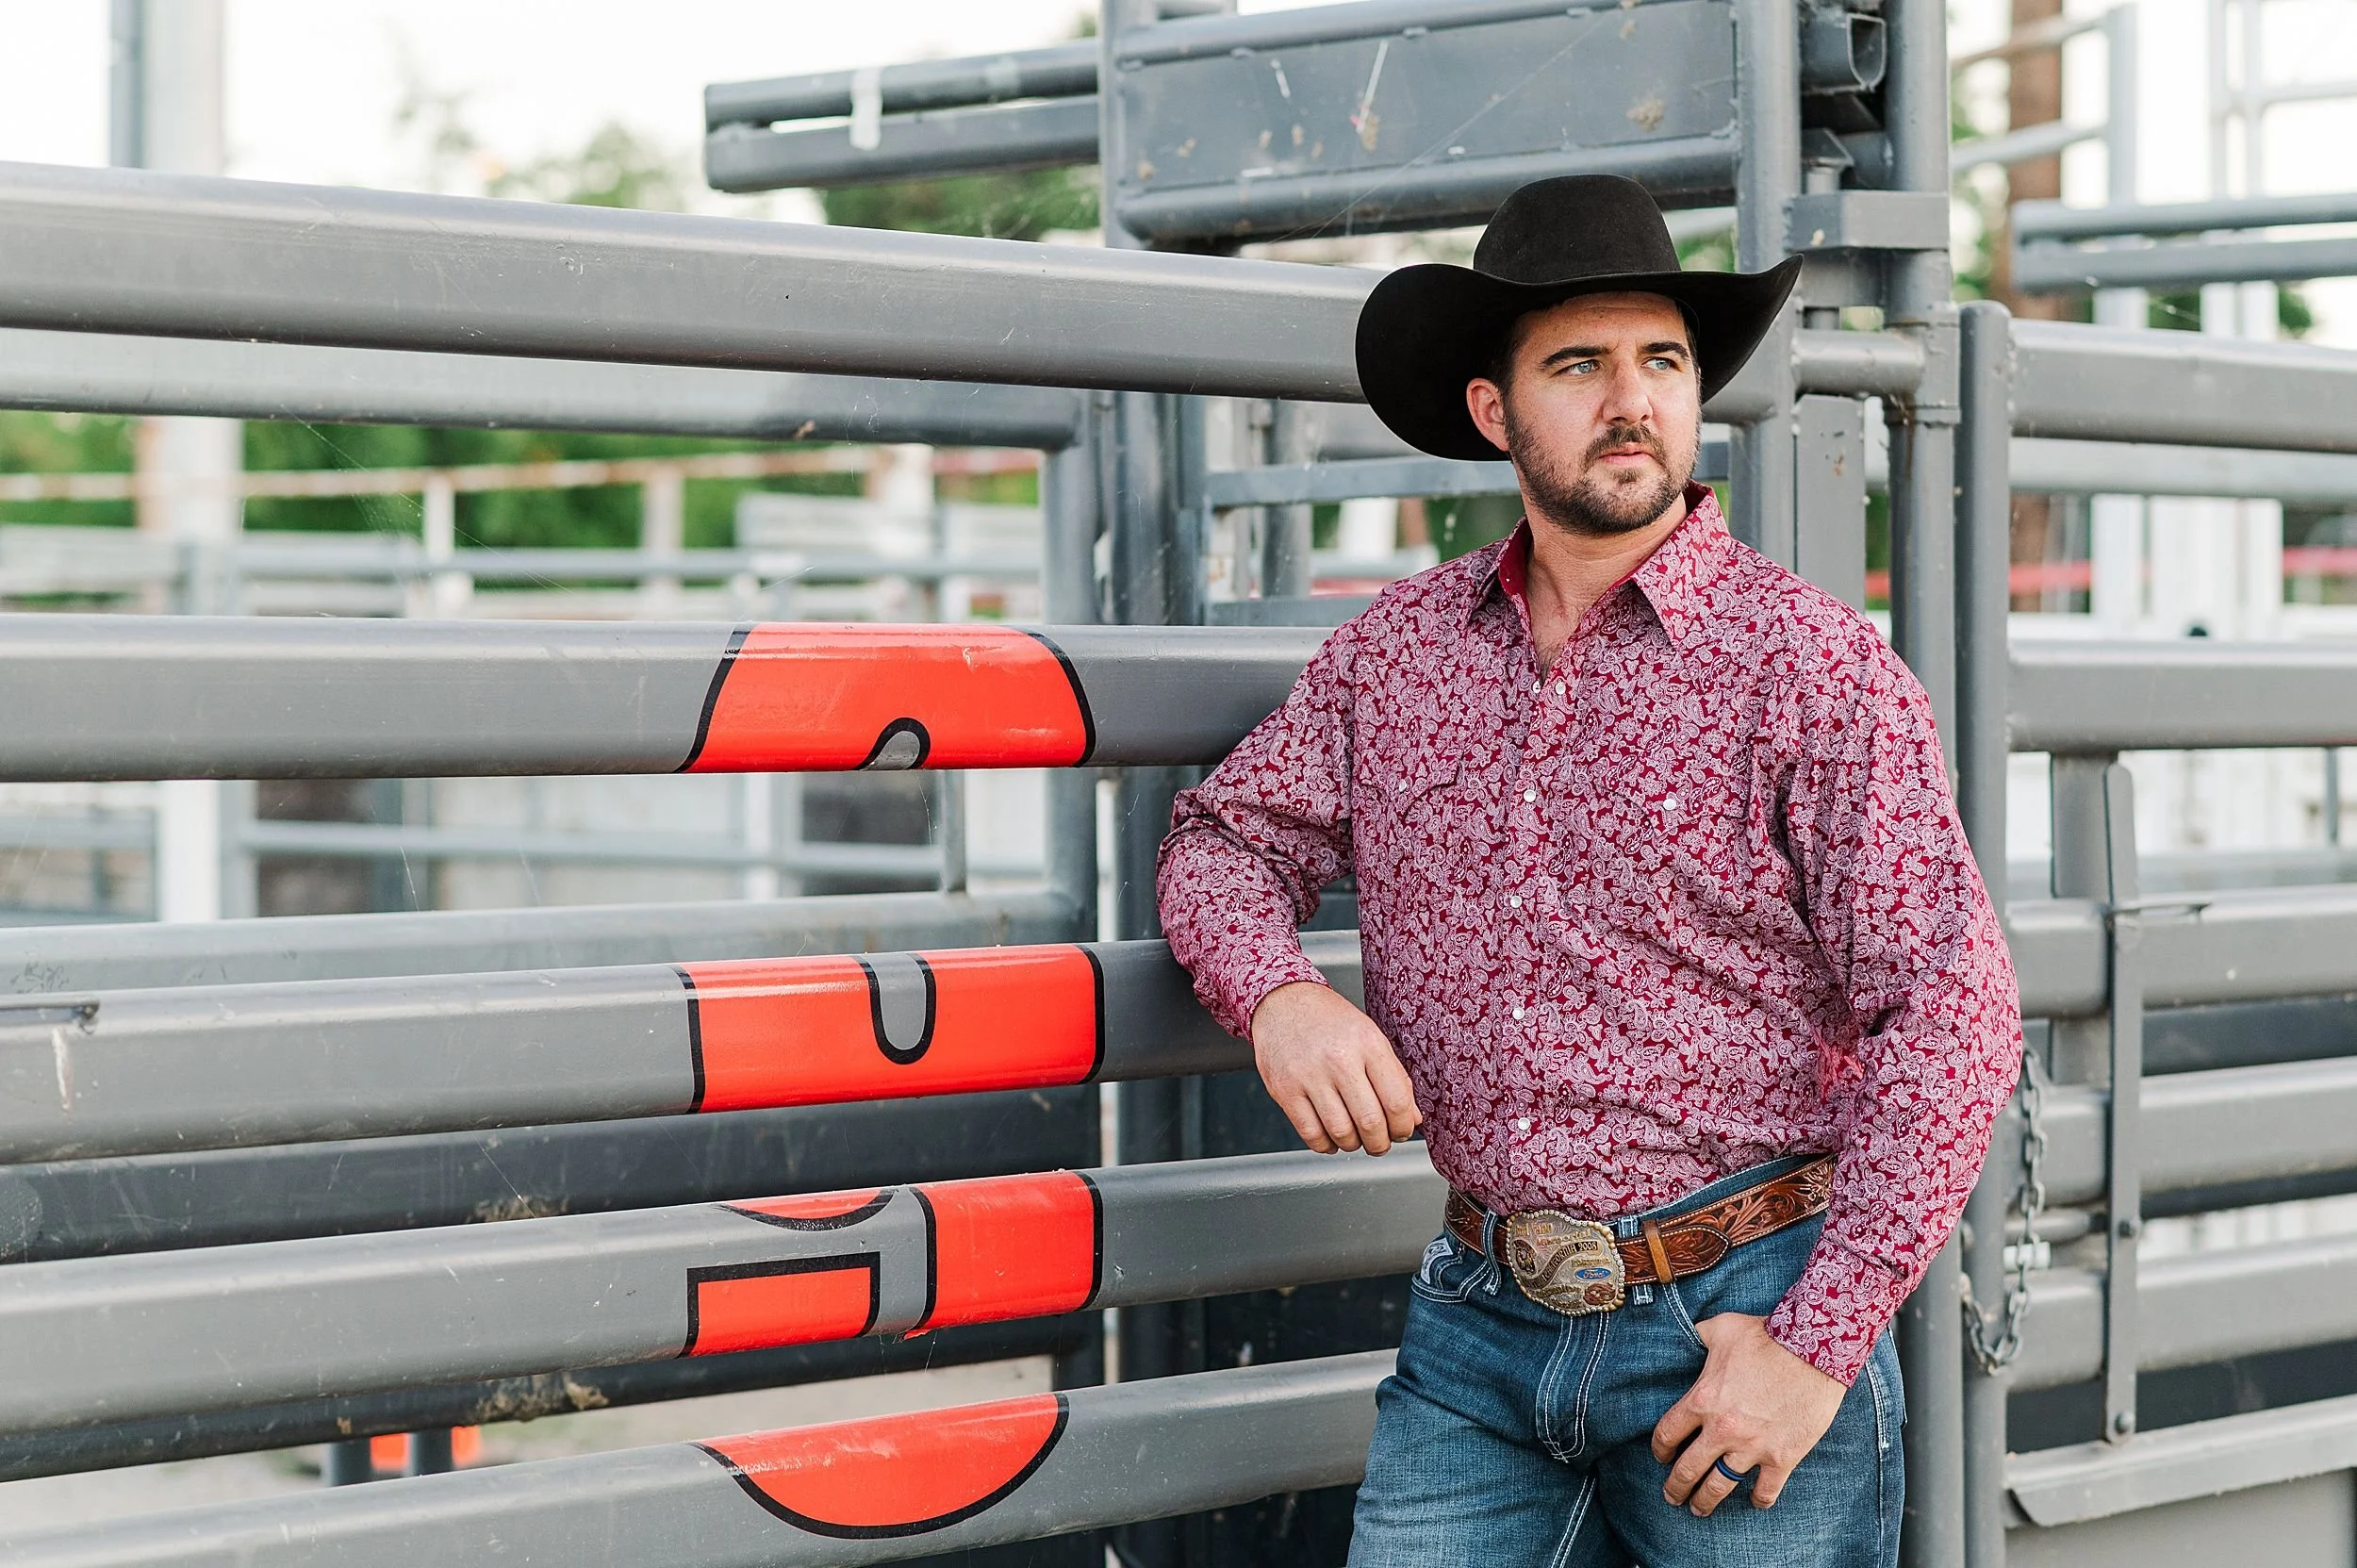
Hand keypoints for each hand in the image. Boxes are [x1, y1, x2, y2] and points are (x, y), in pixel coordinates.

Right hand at [1248, 982, 1421, 1155]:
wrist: (1284, 1003)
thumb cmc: (1330, 1021)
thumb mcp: (1370, 1037)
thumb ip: (1395, 1077)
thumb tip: (1413, 1118)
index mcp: (1367, 1043)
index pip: (1396, 1100)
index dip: (1403, 1126)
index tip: (1401, 1131)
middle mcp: (1339, 1059)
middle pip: (1370, 1122)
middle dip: (1380, 1143)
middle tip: (1380, 1143)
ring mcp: (1309, 1075)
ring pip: (1341, 1132)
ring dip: (1354, 1145)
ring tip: (1355, 1139)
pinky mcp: (1284, 1089)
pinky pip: (1311, 1133)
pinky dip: (1326, 1145)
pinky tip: (1331, 1137)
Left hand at [1650, 1313, 1845, 1515]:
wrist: (1813, 1349)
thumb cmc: (1766, 1336)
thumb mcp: (1721, 1328)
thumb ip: (1699, 1335)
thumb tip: (1689, 1333)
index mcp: (1702, 1400)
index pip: (1667, 1434)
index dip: (1659, 1450)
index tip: (1661, 1457)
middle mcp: (1722, 1429)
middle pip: (1687, 1469)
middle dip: (1675, 1487)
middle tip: (1672, 1497)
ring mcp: (1752, 1447)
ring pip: (1719, 1487)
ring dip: (1706, 1501)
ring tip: (1699, 1509)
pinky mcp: (1781, 1458)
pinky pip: (1765, 1491)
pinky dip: (1758, 1500)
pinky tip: (1753, 1501)